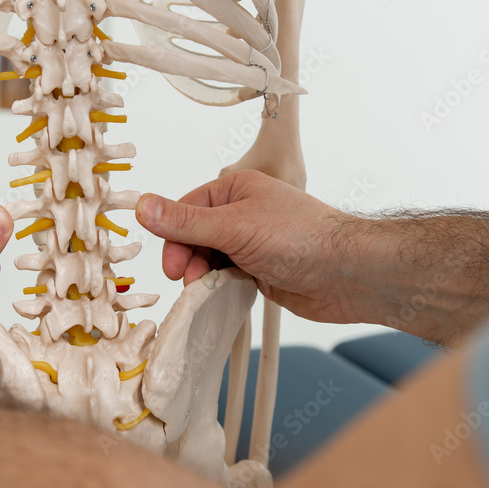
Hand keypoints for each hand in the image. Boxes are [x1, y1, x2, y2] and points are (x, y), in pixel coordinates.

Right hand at [135, 170, 363, 323]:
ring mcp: (252, 244)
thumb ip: (185, 221)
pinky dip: (220, 288)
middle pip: (195, 237)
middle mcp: (243, 214)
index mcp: (236, 190)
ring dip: (204, 277)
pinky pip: (228, 279)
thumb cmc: (300, 238)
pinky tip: (223, 297)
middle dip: (189, 260)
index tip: (173, 266)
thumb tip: (142, 206)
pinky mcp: (261, 272)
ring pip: (210, 260)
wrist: (346, 274)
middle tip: (190, 282)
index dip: (174, 236)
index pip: (187, 209)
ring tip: (209, 290)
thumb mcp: (233, 226)